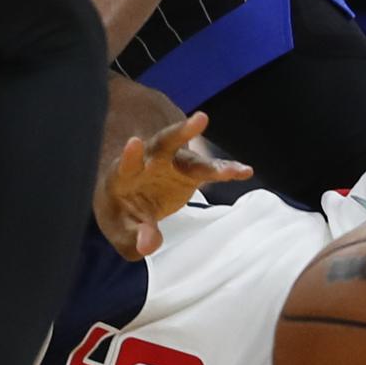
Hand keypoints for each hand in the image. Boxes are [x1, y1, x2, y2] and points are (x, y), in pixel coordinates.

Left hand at [93, 111, 251, 260]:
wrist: (132, 194)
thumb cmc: (123, 213)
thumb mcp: (121, 231)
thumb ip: (133, 239)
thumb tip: (150, 244)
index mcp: (125, 175)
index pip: (127, 164)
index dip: (131, 156)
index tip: (135, 142)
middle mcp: (150, 162)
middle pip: (164, 143)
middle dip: (180, 132)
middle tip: (199, 119)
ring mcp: (173, 163)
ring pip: (191, 155)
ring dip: (208, 156)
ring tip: (224, 159)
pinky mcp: (191, 171)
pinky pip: (211, 169)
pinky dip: (227, 170)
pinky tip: (244, 171)